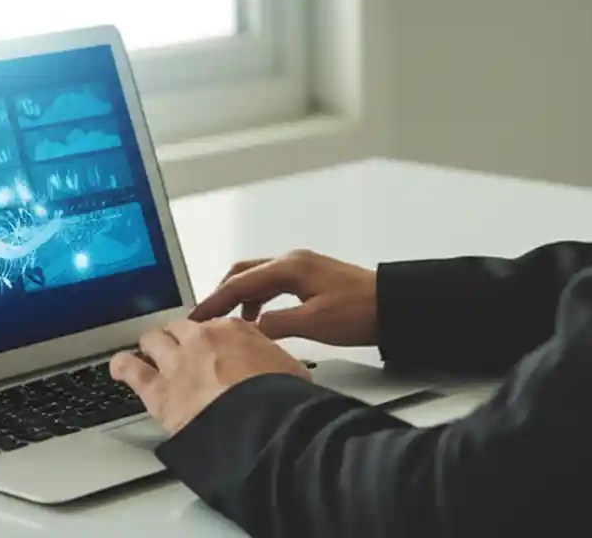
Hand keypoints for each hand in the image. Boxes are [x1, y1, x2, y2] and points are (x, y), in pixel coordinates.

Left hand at [110, 318, 310, 434]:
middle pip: (179, 328)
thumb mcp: (289, 370)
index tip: (211, 345)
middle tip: (180, 349)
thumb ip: (272, 361)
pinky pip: (131, 370)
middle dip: (178, 337)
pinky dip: (122, 366)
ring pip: (152, 341)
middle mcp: (200, 339)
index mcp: (232, 330)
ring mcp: (176, 363)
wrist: (260, 428)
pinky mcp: (158, 391)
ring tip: (148, 354)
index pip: (213, 324)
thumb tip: (277, 368)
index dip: (210, 336)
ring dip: (151, 347)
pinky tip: (118, 367)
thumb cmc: (279, 401)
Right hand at [190, 249, 378, 345]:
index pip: (239, 282)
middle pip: (243, 273)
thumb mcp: (314, 323)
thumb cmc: (361, 311)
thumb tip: (250, 330)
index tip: (195, 317)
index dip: (214, 301)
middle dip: (221, 295)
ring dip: (240, 300)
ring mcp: (302, 269)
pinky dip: (258, 301)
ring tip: (229, 325)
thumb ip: (277, 325)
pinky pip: (273, 286)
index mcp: (289, 267)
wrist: (395, 306)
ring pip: (258, 280)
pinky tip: (259, 321)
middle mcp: (292, 262)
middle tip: (206, 318)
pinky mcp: (311, 280)